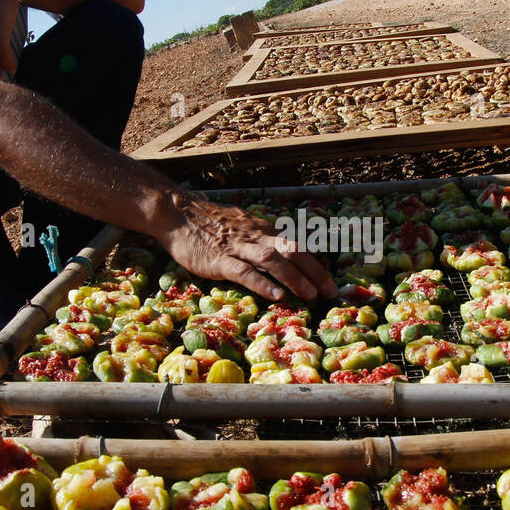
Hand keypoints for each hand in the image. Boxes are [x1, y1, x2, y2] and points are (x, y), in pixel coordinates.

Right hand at [158, 192, 337, 303]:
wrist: (178, 214)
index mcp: (263, 230)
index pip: (296, 244)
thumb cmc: (210, 224)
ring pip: (272, 260)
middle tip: (331, 292)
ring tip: (309, 295)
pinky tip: (276, 295)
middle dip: (314, 271)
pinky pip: (244, 272)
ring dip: (294, 277)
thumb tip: (282, 251)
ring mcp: (238, 247)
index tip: (329, 279)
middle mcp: (256, 236)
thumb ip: (262, 238)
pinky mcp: (220, 260)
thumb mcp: (243, 226)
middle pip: (292, 251)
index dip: (315, 261)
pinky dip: (262, 283)